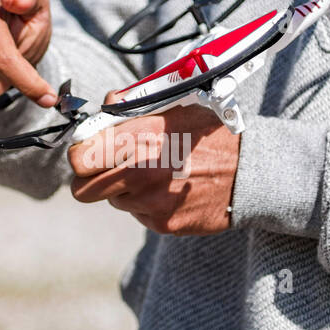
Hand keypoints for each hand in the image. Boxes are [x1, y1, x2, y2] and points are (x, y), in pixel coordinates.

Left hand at [67, 104, 239, 235]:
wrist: (251, 172)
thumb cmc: (209, 135)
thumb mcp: (173, 107)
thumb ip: (130, 106)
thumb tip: (102, 106)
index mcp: (138, 138)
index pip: (79, 158)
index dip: (80, 157)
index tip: (87, 154)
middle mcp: (139, 172)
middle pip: (82, 189)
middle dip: (90, 179)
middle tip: (106, 170)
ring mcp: (150, 202)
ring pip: (113, 201)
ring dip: (124, 190)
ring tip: (155, 175)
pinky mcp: (162, 223)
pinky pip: (139, 214)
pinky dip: (148, 204)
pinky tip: (172, 189)